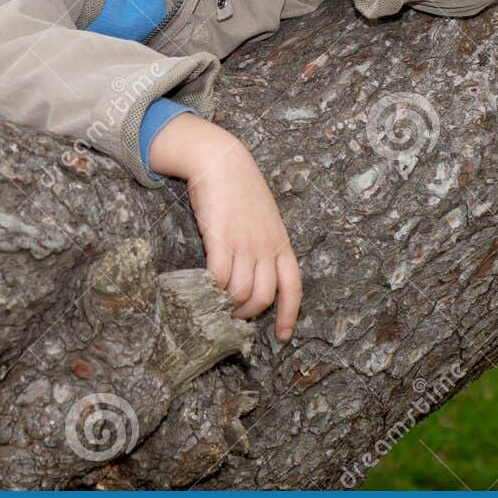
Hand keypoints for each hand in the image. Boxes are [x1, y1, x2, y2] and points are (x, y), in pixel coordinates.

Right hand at [148, 114, 300, 339]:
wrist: (222, 161)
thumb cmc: (241, 189)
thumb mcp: (265, 218)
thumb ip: (266, 244)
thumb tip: (257, 273)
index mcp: (282, 243)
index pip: (293, 287)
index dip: (289, 315)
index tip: (283, 336)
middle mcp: (266, 246)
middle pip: (263, 296)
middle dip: (247, 314)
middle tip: (232, 317)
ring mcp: (244, 243)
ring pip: (240, 292)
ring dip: (227, 305)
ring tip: (215, 305)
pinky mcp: (220, 238)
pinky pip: (219, 276)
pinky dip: (212, 289)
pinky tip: (204, 289)